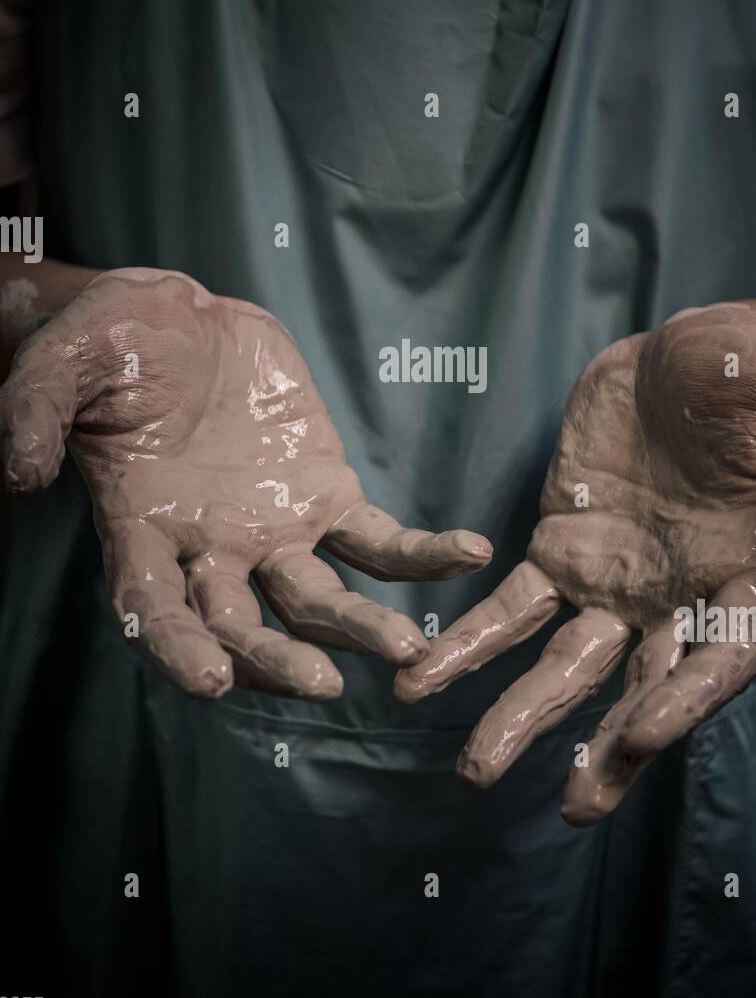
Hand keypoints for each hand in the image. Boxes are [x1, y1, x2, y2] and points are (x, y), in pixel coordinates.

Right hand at [0, 268, 490, 697]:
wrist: (180, 315)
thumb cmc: (114, 341)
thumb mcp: (66, 361)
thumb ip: (35, 411)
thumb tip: (18, 474)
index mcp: (143, 528)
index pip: (153, 611)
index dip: (178, 650)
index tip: (213, 681)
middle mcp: (209, 549)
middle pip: (242, 625)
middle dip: (277, 660)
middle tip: (320, 682)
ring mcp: (273, 529)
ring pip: (317, 600)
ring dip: (361, 629)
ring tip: (410, 650)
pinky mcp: (325, 493)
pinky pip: (377, 540)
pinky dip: (422, 554)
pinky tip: (469, 556)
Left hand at [396, 305, 755, 822]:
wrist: (689, 348)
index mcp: (740, 576)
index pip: (719, 659)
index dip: (686, 701)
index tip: (641, 738)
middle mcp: (675, 597)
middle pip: (641, 687)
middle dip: (607, 747)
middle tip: (573, 805)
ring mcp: (612, 579)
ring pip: (565, 662)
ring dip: (523, 714)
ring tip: (474, 766)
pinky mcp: (559, 547)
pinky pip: (511, 607)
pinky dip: (469, 643)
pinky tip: (423, 678)